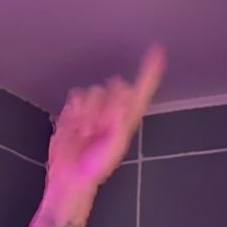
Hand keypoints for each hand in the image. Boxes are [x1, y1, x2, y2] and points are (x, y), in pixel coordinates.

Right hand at [47, 46, 165, 204]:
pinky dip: (74, 110)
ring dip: (88, 111)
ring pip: (94, 90)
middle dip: (107, 103)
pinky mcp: (75, 109)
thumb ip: (119, 121)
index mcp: (128, 118)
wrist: (70, 175)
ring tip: (85, 132)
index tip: (157, 51)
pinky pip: (76, 95)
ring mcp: (93, 107)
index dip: (149, 71)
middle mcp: (113, 108)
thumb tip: (122, 99)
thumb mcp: (114, 147)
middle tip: (100, 127)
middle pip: (115, 85)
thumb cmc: (95, 167)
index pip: (142, 90)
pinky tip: (74, 126)